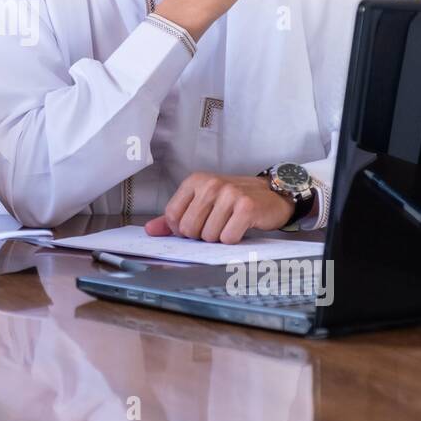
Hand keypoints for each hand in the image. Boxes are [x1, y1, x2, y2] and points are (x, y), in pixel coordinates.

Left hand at [145, 173, 294, 243]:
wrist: (271, 194)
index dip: (181, 230)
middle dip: (200, 235)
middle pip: (188, 229)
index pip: (172, 216)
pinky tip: (240, 227)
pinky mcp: (246, 208)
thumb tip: (150, 230)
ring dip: (218, 237)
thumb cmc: (233, 200)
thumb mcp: (201, 202)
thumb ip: (174, 216)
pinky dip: (233, 239)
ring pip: (208, 236)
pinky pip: (228, 238)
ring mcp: (229, 195)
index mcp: (195, 181)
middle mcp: (210, 184)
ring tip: (229, 224)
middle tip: (216, 225)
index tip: (195, 225)